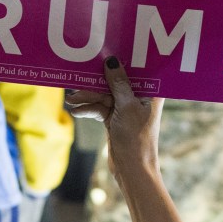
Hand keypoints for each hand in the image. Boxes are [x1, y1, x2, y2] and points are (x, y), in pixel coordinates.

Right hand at [65, 57, 160, 185]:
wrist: (132, 169)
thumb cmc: (136, 139)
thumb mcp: (126, 107)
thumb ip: (118, 83)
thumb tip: (111, 61)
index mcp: (151, 92)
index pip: (136, 69)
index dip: (121, 61)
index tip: (103, 52)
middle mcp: (140, 97)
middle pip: (116, 81)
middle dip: (96, 82)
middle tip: (78, 80)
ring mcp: (126, 108)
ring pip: (104, 95)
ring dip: (88, 98)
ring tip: (71, 101)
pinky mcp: (115, 118)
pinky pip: (100, 108)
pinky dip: (89, 109)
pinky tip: (76, 111)